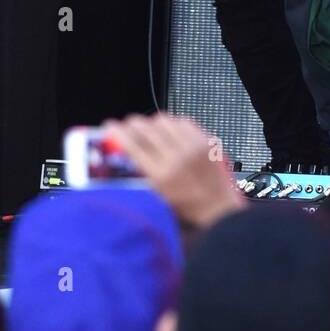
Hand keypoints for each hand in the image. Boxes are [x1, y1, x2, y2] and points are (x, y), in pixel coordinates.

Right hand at [102, 113, 243, 229]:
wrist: (218, 210)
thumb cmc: (187, 209)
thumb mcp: (157, 198)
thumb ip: (140, 177)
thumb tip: (122, 158)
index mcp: (161, 176)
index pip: (133, 145)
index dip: (118, 132)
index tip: (110, 126)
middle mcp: (176, 158)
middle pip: (146, 128)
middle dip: (133, 123)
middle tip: (128, 125)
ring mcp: (193, 147)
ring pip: (164, 120)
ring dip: (153, 123)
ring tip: (150, 129)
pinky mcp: (205, 141)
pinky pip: (184, 121)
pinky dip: (174, 123)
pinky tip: (171, 131)